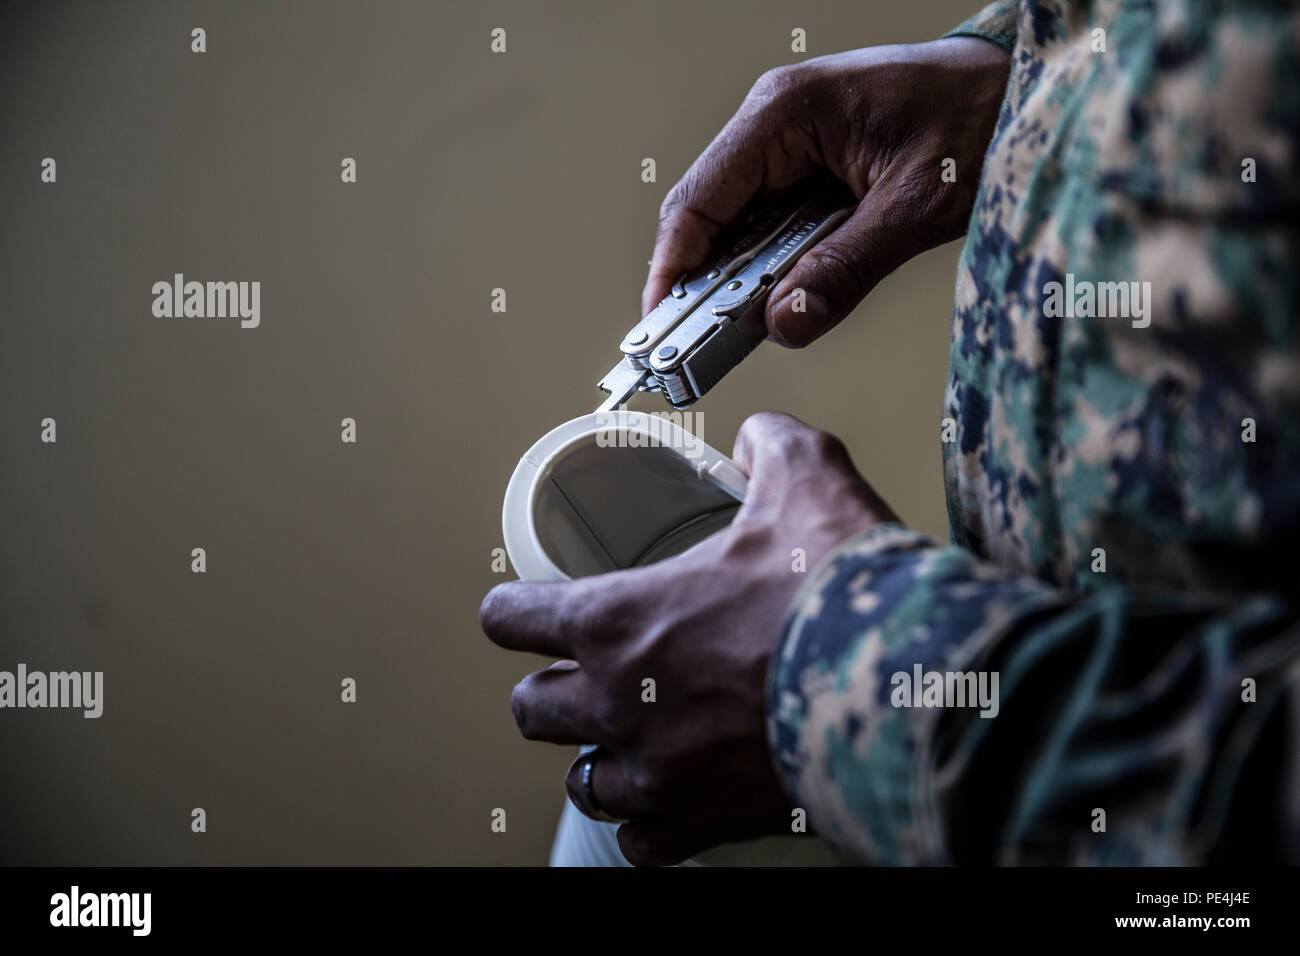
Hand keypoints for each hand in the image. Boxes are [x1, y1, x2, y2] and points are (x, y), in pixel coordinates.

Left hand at [480, 413, 896, 864]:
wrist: (900, 686)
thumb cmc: (837, 593)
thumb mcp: (805, 482)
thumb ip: (773, 448)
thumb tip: (765, 439)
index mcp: (621, 619)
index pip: (512, 619)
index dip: (514, 610)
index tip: (523, 610)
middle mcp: (622, 701)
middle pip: (532, 709)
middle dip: (553, 687)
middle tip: (585, 673)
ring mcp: (662, 769)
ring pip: (584, 780)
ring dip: (599, 755)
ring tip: (627, 737)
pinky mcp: (708, 818)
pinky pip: (645, 841)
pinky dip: (651, 822)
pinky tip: (671, 799)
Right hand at [643, 38, 1009, 346]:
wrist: (1025, 84)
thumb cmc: (980, 114)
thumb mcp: (916, 205)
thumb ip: (846, 269)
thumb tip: (784, 322)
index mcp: (784, 111)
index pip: (699, 199)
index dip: (671, 269)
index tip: (659, 325)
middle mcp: (776, 120)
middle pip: (710, 215)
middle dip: (702, 282)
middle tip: (697, 346)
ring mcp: (792, 140)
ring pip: (741, 223)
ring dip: (739, 276)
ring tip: (738, 328)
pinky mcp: (815, 162)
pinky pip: (774, 220)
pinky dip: (773, 262)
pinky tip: (781, 294)